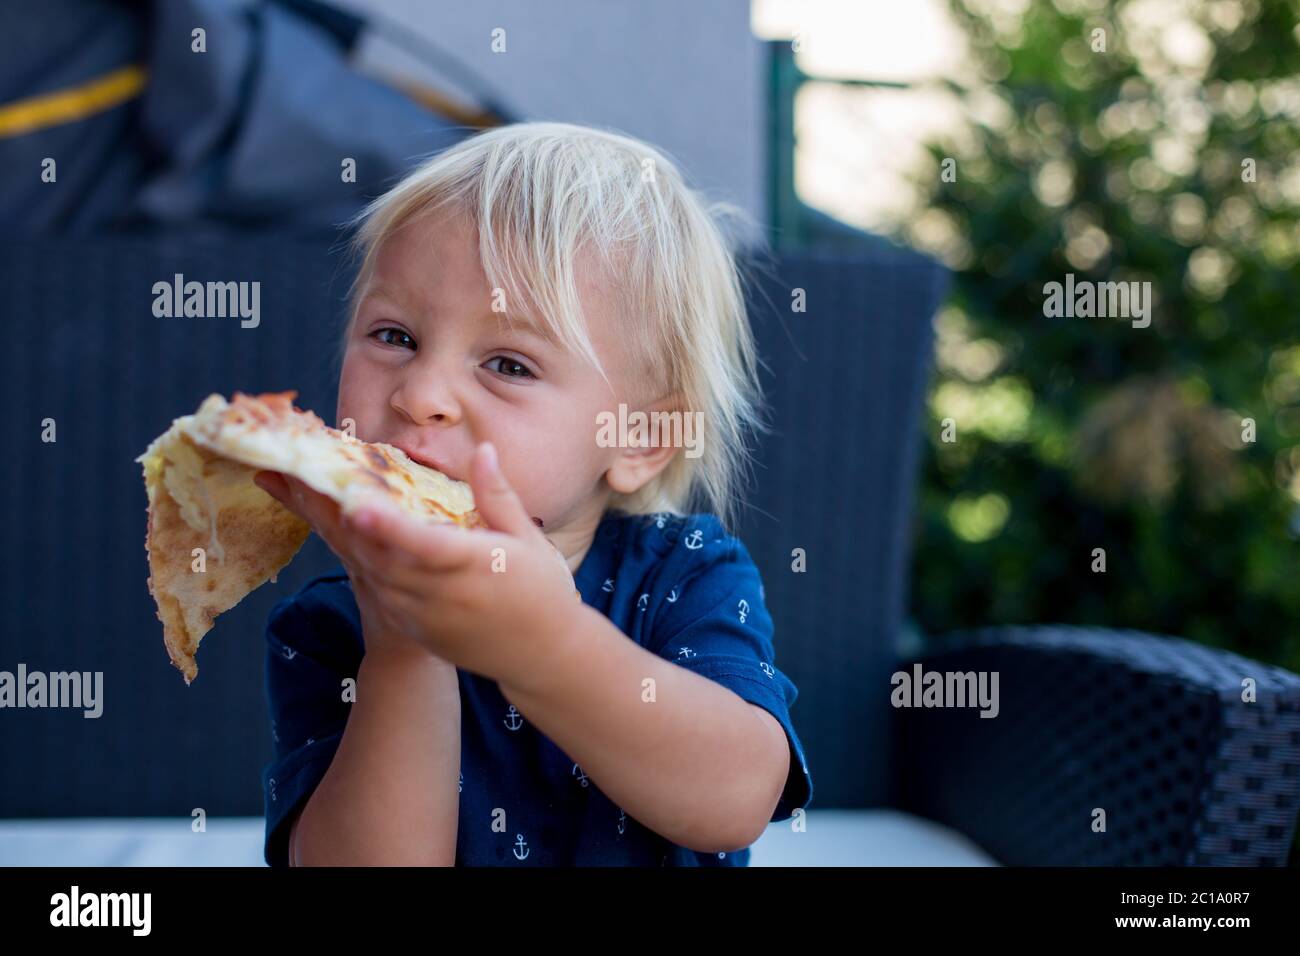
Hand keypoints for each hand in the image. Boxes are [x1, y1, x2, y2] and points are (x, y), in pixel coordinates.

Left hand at [257, 443, 582, 684]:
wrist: (541, 657)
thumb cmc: (542, 592)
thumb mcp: (529, 541)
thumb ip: (498, 495)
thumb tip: (484, 450)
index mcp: (474, 567)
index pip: (423, 544)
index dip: (388, 527)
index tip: (356, 506)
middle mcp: (441, 594)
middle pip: (378, 553)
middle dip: (333, 513)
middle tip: (292, 473)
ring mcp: (423, 614)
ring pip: (367, 569)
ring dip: (331, 528)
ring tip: (293, 487)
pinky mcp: (414, 626)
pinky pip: (373, 587)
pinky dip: (350, 554)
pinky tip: (328, 523)